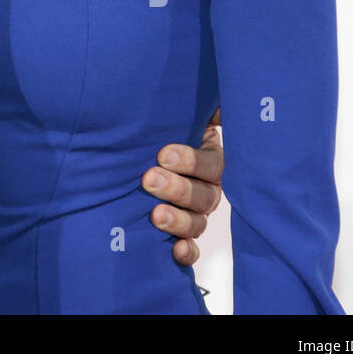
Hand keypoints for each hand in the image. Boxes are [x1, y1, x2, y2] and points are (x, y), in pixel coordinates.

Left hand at [141, 108, 223, 264]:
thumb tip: (217, 102)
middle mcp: (207, 188)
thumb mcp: (184, 110)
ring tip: (156, 215)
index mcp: (212, 160)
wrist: (135, 145)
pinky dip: (186, 251)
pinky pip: (191, 247)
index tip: (163, 154)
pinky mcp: (182, 233)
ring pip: (197, 222)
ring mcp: (196, 213)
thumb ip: (205, 105)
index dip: (191, 161)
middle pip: (203, 196)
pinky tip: (175, 250)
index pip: (211, 164)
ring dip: (178, 220)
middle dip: (177, 189)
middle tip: (150, 180)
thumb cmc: (163, 126)